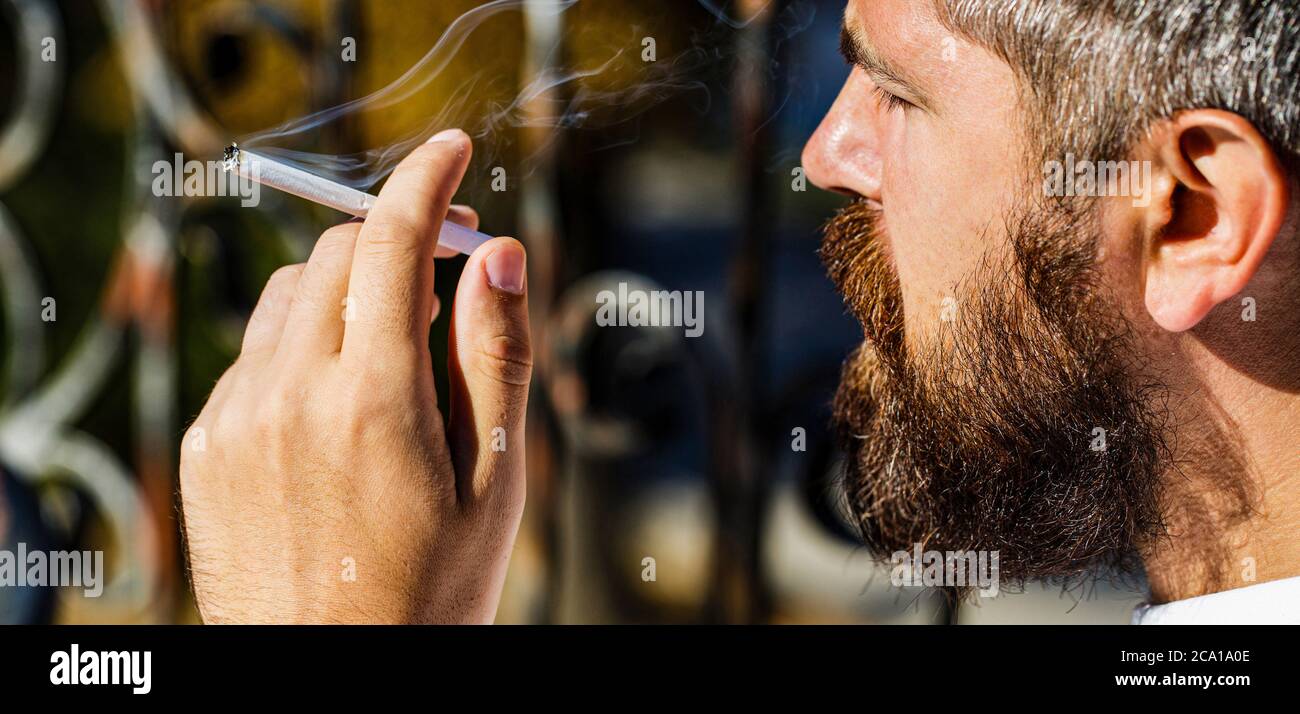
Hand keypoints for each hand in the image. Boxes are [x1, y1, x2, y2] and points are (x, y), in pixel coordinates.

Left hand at [179, 130, 531, 622]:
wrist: (333, 677)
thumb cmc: (434, 589)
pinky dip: (303, 347)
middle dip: (396, 238)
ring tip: (394, 358)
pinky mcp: (204, 445)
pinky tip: (339, 409)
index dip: (427, 180)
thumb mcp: (496, 480)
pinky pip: (254, 354)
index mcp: (375, 402)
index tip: (453, 149)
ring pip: (291, 296)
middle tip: (449, 269)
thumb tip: (499, 254)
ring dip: (348, 292)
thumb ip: (497, 356)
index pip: (394, 242)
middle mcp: (290, 396)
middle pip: (339, 252)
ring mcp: (235, 419)